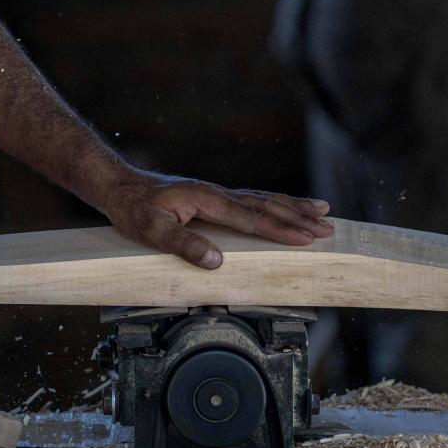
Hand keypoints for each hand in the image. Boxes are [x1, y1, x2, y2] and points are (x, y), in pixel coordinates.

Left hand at [102, 172, 334, 268]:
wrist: (119, 186)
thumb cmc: (133, 209)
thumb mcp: (151, 230)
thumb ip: (184, 244)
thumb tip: (217, 261)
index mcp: (206, 199)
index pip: (251, 218)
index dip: (280, 229)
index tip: (306, 238)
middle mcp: (216, 193)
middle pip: (265, 205)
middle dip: (298, 218)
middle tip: (328, 229)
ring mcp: (216, 193)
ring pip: (263, 199)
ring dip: (293, 206)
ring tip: (322, 211)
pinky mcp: (213, 197)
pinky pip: (252, 200)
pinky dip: (274, 203)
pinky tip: (284, 206)